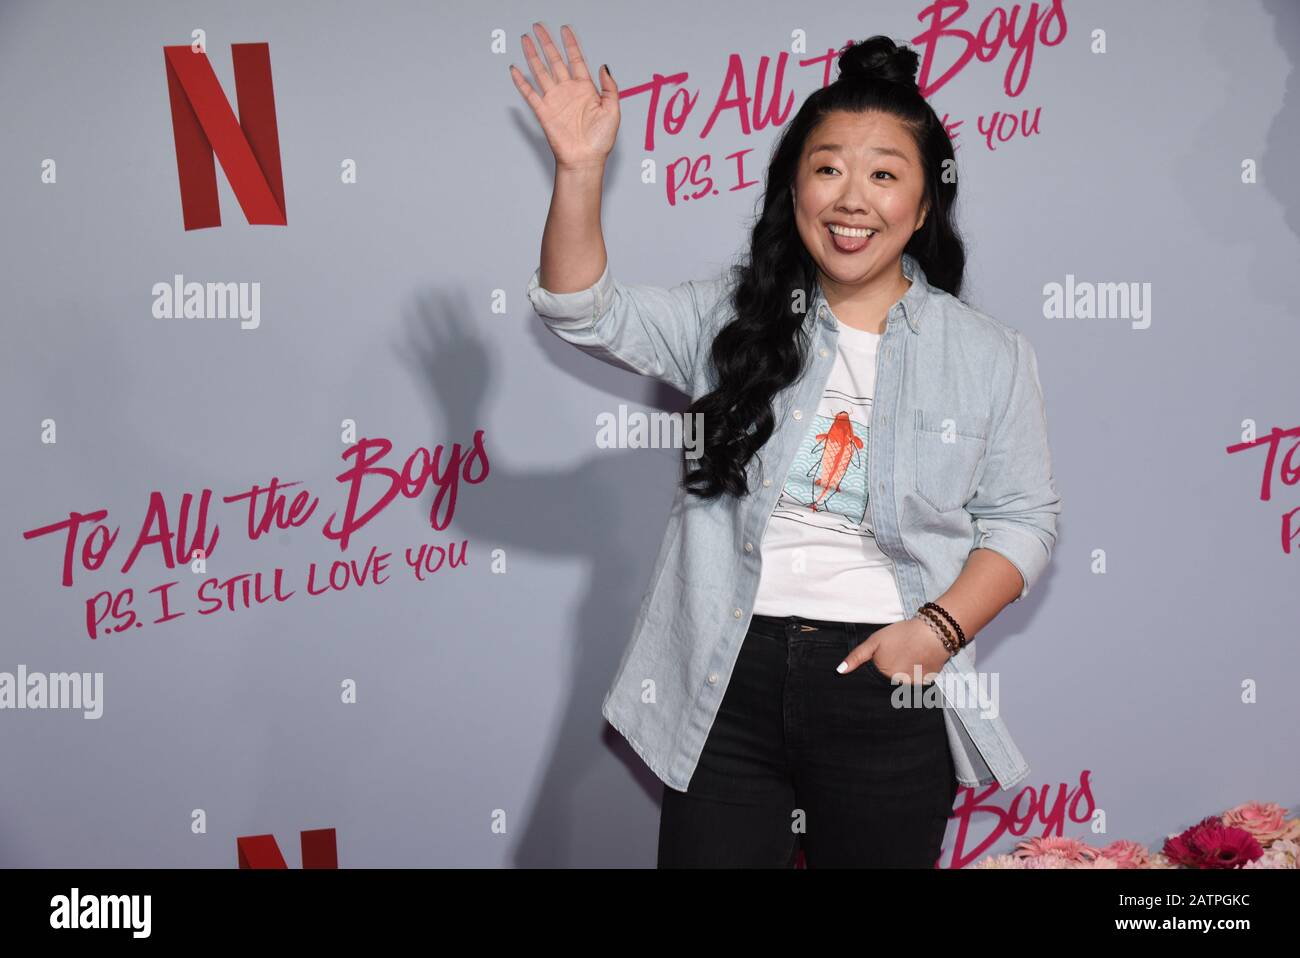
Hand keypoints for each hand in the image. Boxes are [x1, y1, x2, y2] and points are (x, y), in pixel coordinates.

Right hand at [509, 22, 619, 171]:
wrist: (585, 160)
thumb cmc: (600, 140)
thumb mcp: (613, 110)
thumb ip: (610, 87)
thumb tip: (604, 66)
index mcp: (585, 89)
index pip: (576, 59)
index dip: (571, 44)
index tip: (565, 29)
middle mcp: (568, 91)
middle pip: (555, 60)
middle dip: (547, 43)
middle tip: (539, 27)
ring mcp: (555, 100)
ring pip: (541, 71)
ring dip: (533, 55)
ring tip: (526, 39)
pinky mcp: (544, 111)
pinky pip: (530, 93)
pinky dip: (521, 82)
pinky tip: (515, 69)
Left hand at [838, 617, 950, 684]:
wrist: (933, 632)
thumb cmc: (902, 634)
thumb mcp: (875, 641)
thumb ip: (857, 656)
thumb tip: (839, 671)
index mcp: (882, 674)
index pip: (872, 684)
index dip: (874, 676)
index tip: (881, 665)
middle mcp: (896, 685)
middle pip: (886, 686)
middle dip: (887, 677)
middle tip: (896, 659)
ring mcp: (911, 687)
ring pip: (900, 687)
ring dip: (901, 679)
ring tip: (907, 660)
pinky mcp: (925, 685)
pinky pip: (915, 686)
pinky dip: (914, 678)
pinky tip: (916, 664)